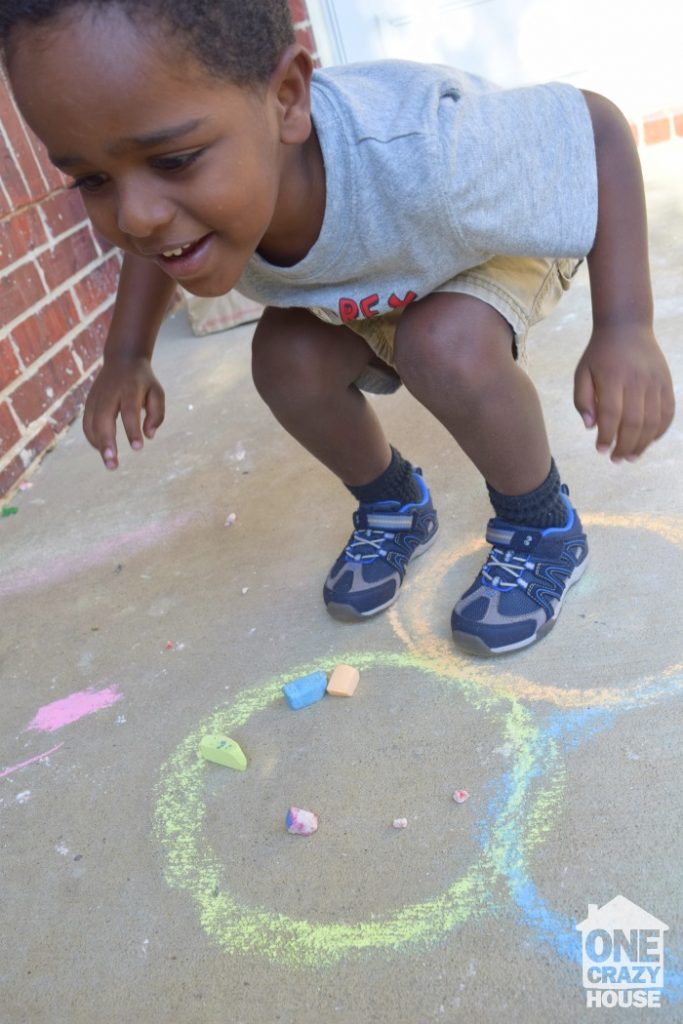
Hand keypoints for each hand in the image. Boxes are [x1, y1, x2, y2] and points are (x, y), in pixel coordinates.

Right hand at [83, 356, 164, 469]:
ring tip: (109, 463)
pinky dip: (93, 439)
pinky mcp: (89, 402)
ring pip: (91, 423)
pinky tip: (103, 451)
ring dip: (98, 445)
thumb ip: (157, 414)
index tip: (138, 448)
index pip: (129, 411)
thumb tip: (149, 436)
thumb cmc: (143, 381)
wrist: (122, 359)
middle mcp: (109, 392)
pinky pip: (87, 423)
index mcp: (129, 388)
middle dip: (107, 442)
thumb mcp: (157, 392)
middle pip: (104, 419)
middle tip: (112, 463)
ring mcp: (96, 397)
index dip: (132, 430)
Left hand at [574, 325, 674, 461]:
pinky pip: (668, 412)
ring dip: (643, 443)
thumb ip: (582, 400)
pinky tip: (649, 441)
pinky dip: (660, 430)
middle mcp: (636, 381)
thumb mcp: (582, 373)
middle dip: (625, 445)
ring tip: (632, 456)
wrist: (627, 327)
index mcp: (612, 379)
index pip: (611, 415)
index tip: (601, 450)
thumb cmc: (600, 354)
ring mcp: (654, 382)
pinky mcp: (666, 382)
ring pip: (653, 421)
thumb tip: (591, 426)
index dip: (607, 436)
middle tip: (616, 459)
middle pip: (634, 422)